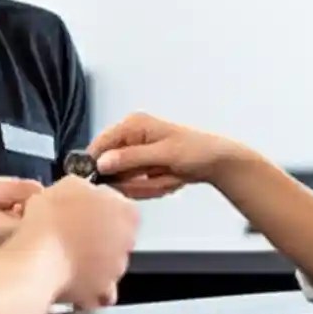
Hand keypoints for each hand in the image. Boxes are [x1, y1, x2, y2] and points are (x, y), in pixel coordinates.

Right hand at [18, 176, 138, 308]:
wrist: (38, 259)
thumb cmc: (51, 220)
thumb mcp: (69, 185)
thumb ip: (86, 188)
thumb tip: (85, 193)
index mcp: (126, 212)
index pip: (119, 205)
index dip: (98, 206)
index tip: (82, 208)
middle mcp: (128, 242)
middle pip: (116, 235)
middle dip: (99, 234)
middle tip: (71, 231)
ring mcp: (117, 269)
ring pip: (108, 264)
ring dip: (93, 261)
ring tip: (66, 257)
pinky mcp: (101, 292)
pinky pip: (99, 292)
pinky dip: (89, 289)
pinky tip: (73, 281)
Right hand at [87, 112, 249, 198]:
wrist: (215, 161)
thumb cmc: (197, 149)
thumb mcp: (164, 153)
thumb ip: (132, 158)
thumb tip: (104, 161)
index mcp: (134, 124)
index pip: (100, 143)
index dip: (97, 164)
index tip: (98, 180)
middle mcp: (132, 137)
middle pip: (111, 167)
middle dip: (132, 180)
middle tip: (153, 179)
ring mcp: (136, 153)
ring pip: (123, 181)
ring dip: (144, 186)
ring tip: (165, 178)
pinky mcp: (142, 167)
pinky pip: (135, 186)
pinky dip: (149, 189)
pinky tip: (166, 181)